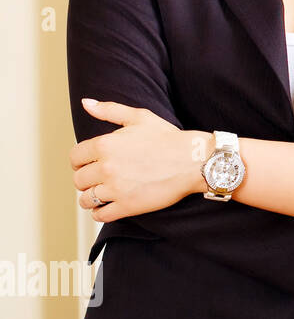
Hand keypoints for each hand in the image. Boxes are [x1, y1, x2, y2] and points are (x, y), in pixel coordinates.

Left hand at [69, 99, 205, 221]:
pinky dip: (100, 213)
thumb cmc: (169, 139)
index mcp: (105, 144)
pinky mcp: (128, 206)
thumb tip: (86, 103)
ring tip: (103, 195)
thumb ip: (109, 109)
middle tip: (99, 180)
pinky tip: (109, 207)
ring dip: (92, 198)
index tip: (89, 165)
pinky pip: (101, 215)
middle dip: (87, 180)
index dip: (80, 162)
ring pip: (87, 199)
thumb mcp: (140, 117)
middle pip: (79, 180)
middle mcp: (106, 167)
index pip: (75, 158)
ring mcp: (116, 188)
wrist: (194, 161)